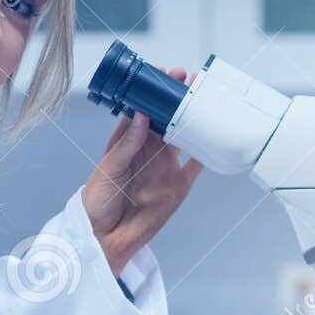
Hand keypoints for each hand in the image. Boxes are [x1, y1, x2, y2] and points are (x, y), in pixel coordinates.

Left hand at [82, 67, 204, 276]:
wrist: (106, 238)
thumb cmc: (97, 202)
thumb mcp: (108, 169)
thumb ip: (127, 144)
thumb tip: (142, 115)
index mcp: (127, 141)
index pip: (143, 109)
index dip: (153, 91)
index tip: (164, 75)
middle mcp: (148, 151)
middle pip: (166, 118)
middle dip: (177, 99)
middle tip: (191, 80)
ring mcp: (165, 167)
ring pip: (183, 137)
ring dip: (194, 120)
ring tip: (206, 100)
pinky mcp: (178, 185)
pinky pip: (196, 166)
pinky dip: (207, 153)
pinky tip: (217, 137)